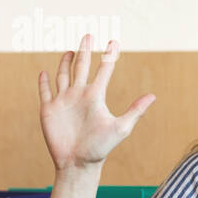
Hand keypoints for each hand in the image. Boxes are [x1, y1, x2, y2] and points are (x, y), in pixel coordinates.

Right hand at [38, 34, 154, 171]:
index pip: (103, 70)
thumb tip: (153, 96)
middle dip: (83, 51)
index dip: (108, 56)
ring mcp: (63, 101)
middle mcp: (79, 95)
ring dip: (65, 63)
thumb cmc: (101, 147)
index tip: (114, 42)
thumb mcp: (121, 128)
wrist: (78, 162)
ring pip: (63, 76)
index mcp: (95, 96)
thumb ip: (135, 111)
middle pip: (80, 66)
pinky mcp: (48, 110)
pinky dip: (43, 82)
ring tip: (69, 50)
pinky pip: (45, 92)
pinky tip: (44, 72)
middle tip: (88, 34)